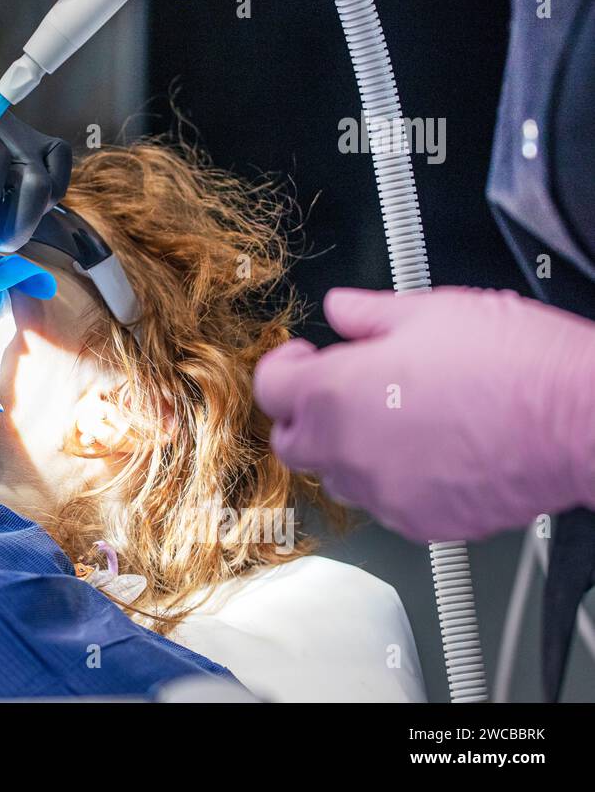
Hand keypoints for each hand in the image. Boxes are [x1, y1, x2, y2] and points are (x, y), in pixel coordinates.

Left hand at [254, 287, 594, 541]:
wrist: (581, 420)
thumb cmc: (516, 364)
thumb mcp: (430, 310)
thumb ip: (368, 313)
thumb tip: (341, 310)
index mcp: (334, 393)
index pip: (269, 387)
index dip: (285, 366)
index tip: (305, 357)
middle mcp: (348, 449)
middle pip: (292, 441)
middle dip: (307, 415)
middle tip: (341, 390)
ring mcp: (382, 492)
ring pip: (339, 476)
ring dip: (349, 450)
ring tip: (393, 420)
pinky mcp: (419, 521)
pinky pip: (386, 503)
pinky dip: (394, 480)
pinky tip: (428, 452)